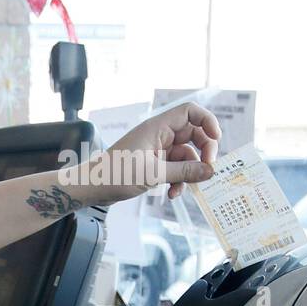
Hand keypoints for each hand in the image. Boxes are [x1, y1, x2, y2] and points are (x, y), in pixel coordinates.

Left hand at [72, 101, 221, 206]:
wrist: (90, 187)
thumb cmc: (114, 175)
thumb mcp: (153, 174)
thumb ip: (184, 171)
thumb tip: (211, 171)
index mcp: (157, 127)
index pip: (190, 111)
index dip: (208, 121)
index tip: (216, 140)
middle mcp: (158, 135)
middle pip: (194, 135)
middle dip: (203, 153)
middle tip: (207, 171)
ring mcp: (156, 149)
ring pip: (185, 156)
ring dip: (188, 173)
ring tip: (181, 190)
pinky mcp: (152, 163)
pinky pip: (174, 167)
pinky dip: (177, 179)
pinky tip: (172, 194)